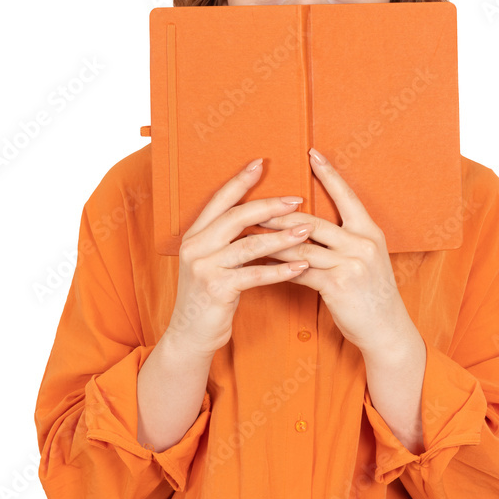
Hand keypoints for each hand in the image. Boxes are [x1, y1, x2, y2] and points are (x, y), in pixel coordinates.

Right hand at [165, 158, 313, 356]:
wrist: (190, 335)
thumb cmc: (209, 297)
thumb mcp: (212, 263)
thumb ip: (227, 241)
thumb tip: (259, 218)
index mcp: (195, 235)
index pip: (220, 200)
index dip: (240, 181)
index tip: (261, 163)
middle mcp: (195, 246)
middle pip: (237, 216)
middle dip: (270, 206)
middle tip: (298, 199)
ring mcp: (204, 267)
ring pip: (249, 244)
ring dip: (282, 237)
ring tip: (308, 230)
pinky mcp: (217, 288)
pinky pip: (255, 274)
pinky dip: (280, 270)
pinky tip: (301, 267)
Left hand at [254, 147, 413, 354]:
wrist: (387, 330)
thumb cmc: (372, 296)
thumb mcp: (366, 261)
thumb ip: (345, 242)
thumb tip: (310, 228)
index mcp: (370, 231)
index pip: (347, 195)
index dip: (328, 174)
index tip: (311, 153)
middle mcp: (363, 242)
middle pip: (313, 220)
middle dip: (280, 213)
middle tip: (255, 203)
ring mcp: (351, 263)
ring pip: (302, 245)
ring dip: (272, 240)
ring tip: (250, 232)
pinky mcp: (338, 284)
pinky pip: (299, 270)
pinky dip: (278, 268)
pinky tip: (261, 264)